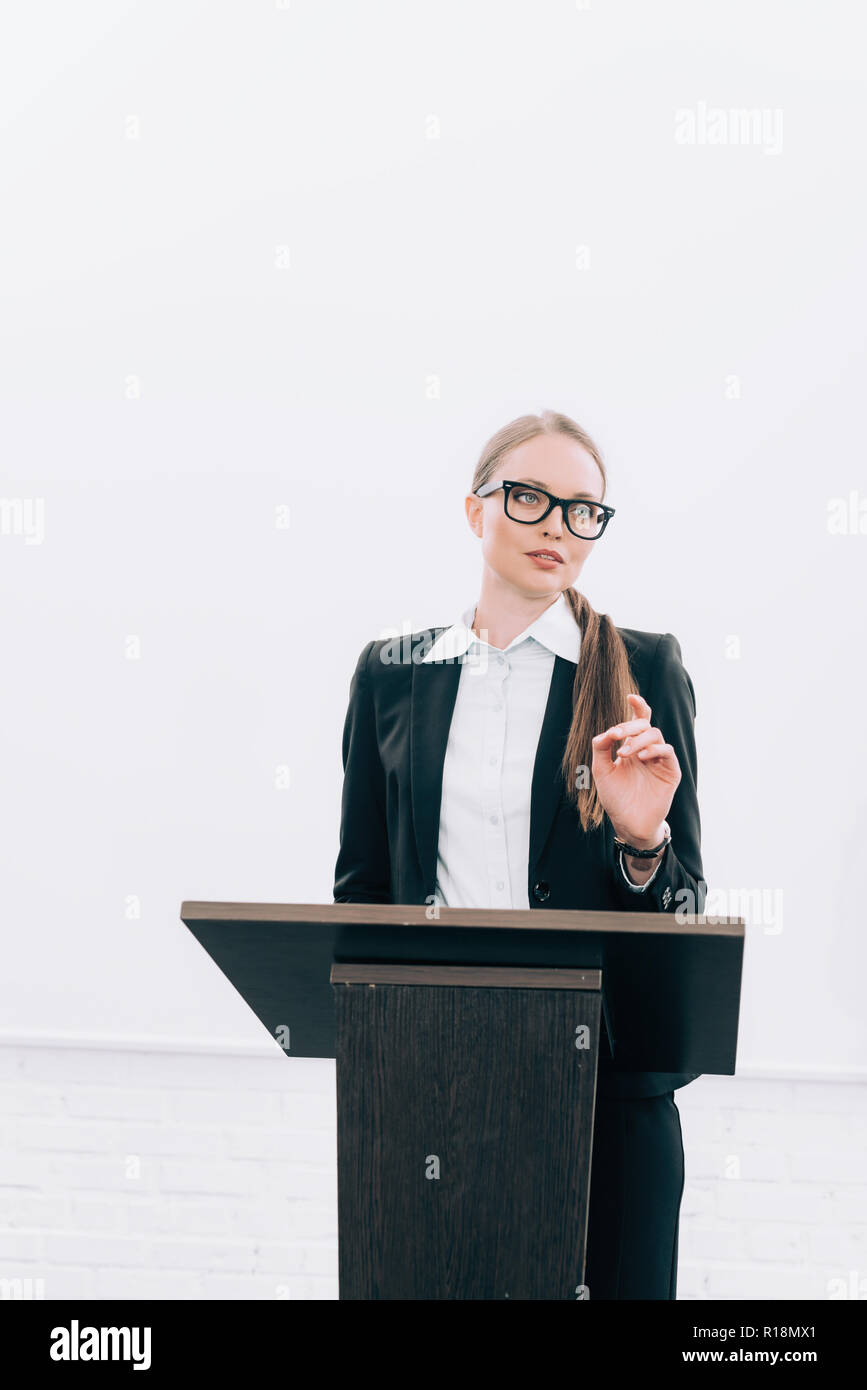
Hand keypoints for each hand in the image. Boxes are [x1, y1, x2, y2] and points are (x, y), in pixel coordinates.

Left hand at [591, 692, 680, 846]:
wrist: (628, 823)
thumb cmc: (615, 797)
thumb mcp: (601, 770)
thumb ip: (601, 749)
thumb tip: (604, 732)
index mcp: (631, 747)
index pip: (638, 721)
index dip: (638, 707)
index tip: (630, 697)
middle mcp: (647, 750)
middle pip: (644, 725)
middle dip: (629, 726)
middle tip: (616, 735)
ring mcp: (659, 760)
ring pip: (655, 735)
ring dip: (638, 739)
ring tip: (624, 754)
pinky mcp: (670, 771)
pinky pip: (667, 751)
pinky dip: (654, 749)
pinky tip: (641, 757)